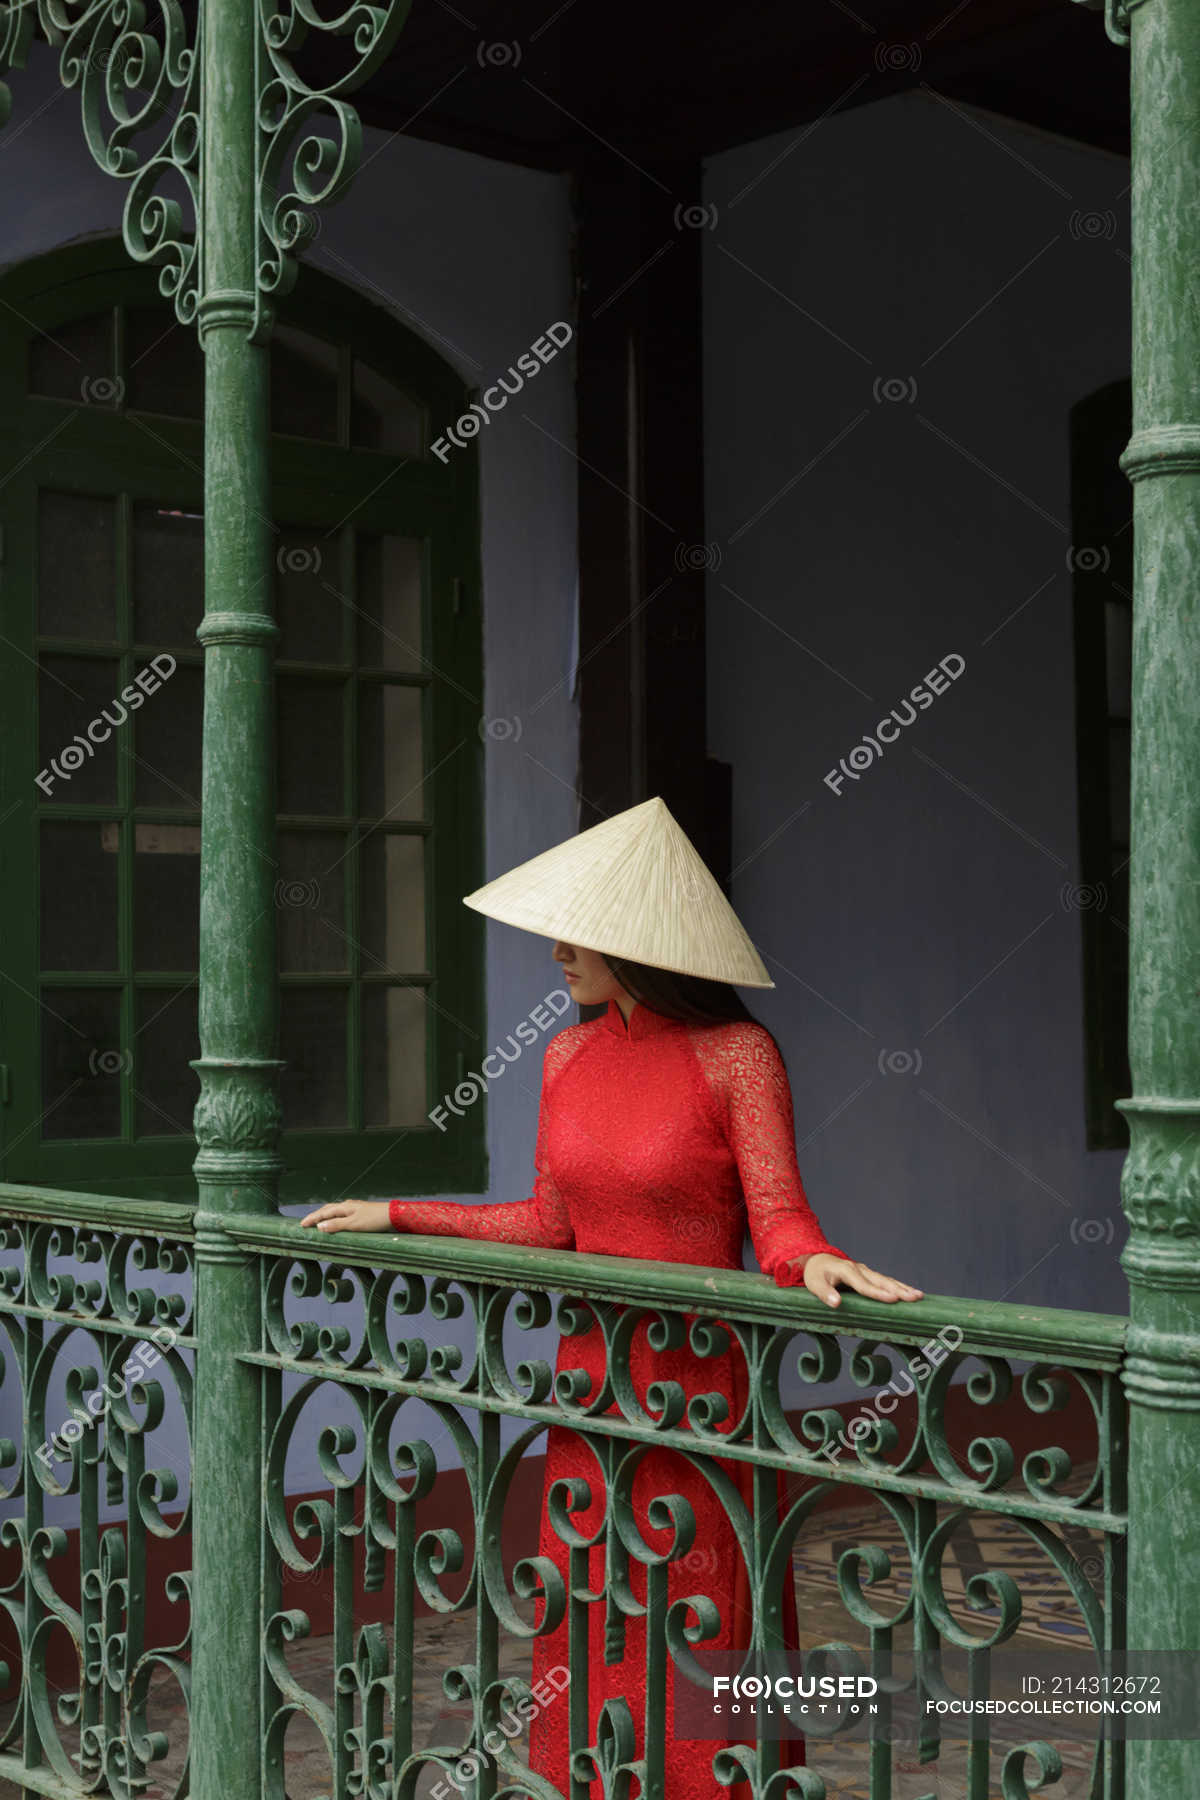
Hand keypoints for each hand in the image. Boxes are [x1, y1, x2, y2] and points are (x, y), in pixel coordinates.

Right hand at [299, 1199, 392, 1233]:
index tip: (301, 1225)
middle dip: (316, 1216)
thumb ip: (337, 1225)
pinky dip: (334, 1217)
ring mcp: (355, 1208)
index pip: (323, 1213)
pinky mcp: (361, 1213)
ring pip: (335, 1211)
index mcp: (344, 1207)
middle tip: (305, 1223)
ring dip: (325, 1216)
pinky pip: (342, 1214)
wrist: (395, 1215)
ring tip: (317, 1222)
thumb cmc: (375, 1219)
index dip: (312, 1219)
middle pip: (328, 1210)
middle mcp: (348, 1206)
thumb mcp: (354, 1224)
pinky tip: (337, 1221)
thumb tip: (319, 1226)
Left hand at [801, 1254, 922, 1307]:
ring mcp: (865, 1271)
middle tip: (915, 1297)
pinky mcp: (868, 1275)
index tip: (894, 1299)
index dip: (878, 1293)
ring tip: (919, 1296)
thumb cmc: (815, 1274)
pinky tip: (910, 1292)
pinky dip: (899, 1286)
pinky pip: (885, 1281)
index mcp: (847, 1271)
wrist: (816, 1260)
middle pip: (881, 1281)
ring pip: (886, 1280)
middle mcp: (859, 1269)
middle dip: (899, 1290)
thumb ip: (825, 1294)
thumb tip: (836, 1303)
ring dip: (903, 1287)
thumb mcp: (814, 1284)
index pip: (864, 1285)